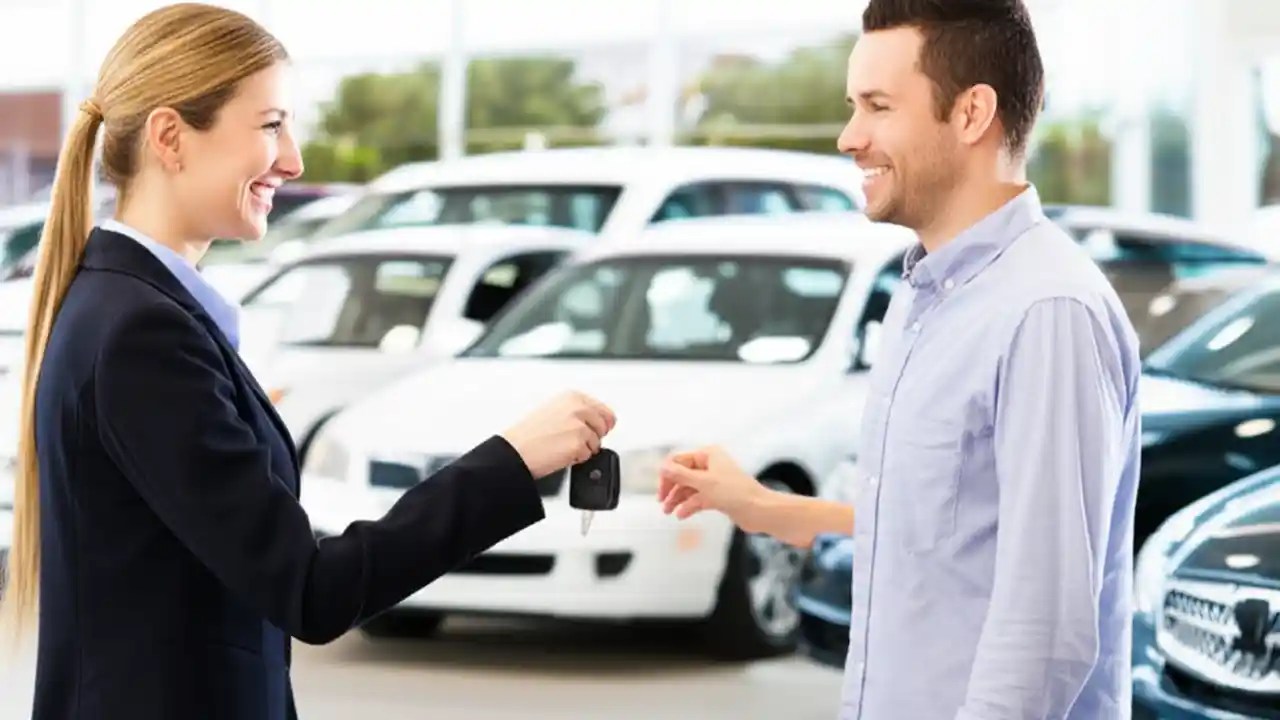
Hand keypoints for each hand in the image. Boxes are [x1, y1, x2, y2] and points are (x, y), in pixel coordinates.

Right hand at [500, 391, 615, 478]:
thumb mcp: (553, 410)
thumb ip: (577, 412)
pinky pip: (589, 455)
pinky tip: (562, 454)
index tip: (596, 429)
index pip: (604, 410)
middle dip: (595, 436)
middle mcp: (578, 408)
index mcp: (572, 397)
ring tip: (563, 447)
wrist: (515, 451)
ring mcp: (579, 425)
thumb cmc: (527, 435)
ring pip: (597, 442)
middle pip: (604, 426)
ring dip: (584, 448)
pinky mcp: (579, 443)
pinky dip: (578, 458)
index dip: (601, 423)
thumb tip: (595, 420)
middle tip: (577, 441)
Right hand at [657, 446, 769, 531]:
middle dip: (671, 488)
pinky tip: (681, 515)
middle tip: (662, 502)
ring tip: (668, 511)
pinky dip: (689, 506)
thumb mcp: (704, 482)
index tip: (661, 488)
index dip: (668, 474)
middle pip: (683, 475)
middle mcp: (711, 466)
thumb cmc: (736, 492)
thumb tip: (663, 467)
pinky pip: (698, 499)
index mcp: (708, 455)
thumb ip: (681, 475)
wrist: (759, 510)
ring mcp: (714, 482)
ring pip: (690, 488)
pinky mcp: (718, 496)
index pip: (679, 460)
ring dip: (678, 499)